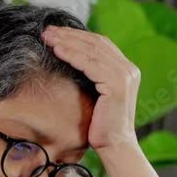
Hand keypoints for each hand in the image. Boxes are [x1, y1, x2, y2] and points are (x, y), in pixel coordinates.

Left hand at [41, 25, 140, 151]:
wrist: (115, 145)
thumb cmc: (103, 125)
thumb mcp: (99, 94)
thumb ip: (94, 75)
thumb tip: (71, 57)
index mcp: (127, 69)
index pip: (100, 43)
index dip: (77, 35)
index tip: (56, 32)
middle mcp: (129, 69)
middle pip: (96, 43)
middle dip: (69, 35)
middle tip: (47, 30)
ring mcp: (124, 76)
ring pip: (91, 51)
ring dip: (67, 42)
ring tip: (48, 38)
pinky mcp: (116, 85)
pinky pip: (90, 65)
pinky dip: (72, 55)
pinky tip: (57, 51)